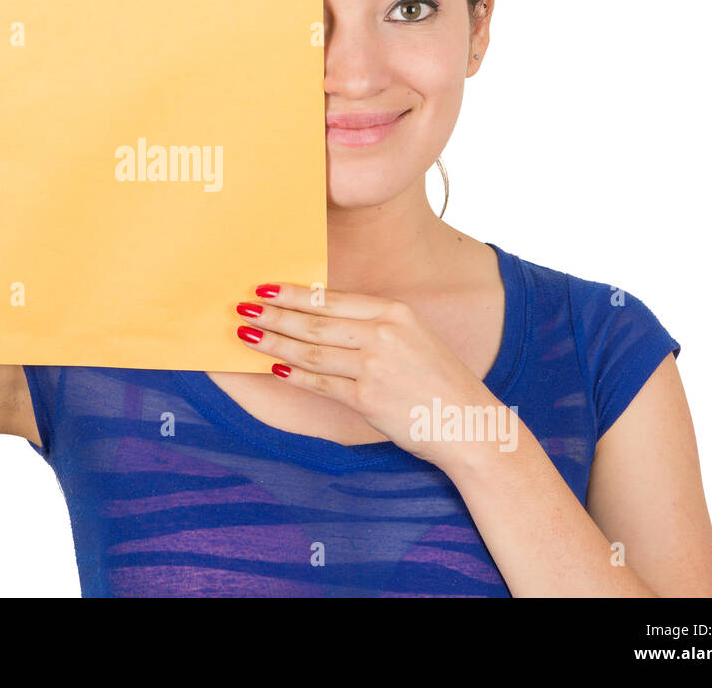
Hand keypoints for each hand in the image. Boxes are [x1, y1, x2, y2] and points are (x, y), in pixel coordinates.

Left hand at [234, 283, 516, 470]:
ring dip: (275, 342)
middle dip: (273, 314)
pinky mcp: (369, 397)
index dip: (293, 293)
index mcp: (395, 311)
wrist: (469, 423)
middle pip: (315, 320)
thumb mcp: (412, 337)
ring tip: (247, 336)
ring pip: (312, 350)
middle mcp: (384, 333)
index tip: (265, 288)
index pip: (332, 297)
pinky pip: (321, 383)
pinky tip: (274, 367)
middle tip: (242, 308)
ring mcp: (376, 365)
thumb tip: (320, 316)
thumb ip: (372, 325)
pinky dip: (294, 375)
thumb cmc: (436, 381)